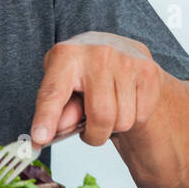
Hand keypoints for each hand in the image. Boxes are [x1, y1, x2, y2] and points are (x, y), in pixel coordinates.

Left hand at [30, 32, 162, 146]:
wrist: (118, 49)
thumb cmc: (84, 71)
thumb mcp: (62, 85)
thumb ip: (57, 111)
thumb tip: (52, 132)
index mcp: (66, 55)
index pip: (53, 93)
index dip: (45, 118)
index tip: (39, 138)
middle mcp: (97, 53)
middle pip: (100, 117)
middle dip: (94, 136)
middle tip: (89, 130)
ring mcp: (126, 60)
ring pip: (122, 121)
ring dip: (113, 128)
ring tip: (107, 110)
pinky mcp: (149, 71)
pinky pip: (140, 116)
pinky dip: (132, 119)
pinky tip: (125, 102)